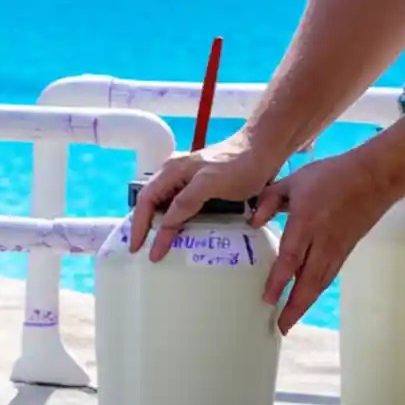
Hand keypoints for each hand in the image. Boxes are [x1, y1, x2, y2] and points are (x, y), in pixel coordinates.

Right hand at [129, 135, 279, 260]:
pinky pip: (179, 207)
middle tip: (141, 251)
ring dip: (157, 225)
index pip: (148, 203)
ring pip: (162, 206)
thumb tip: (165, 224)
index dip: (144, 229)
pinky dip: (174, 222)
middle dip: (143, 227)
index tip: (148, 254)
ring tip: (155, 245)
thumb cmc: (238, 166)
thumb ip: (185, 201)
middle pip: (149, 204)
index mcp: (170, 171)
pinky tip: (178, 234)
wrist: (264, 151)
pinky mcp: (199, 188)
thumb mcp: (209, 183)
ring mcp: (186, 181)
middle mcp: (173, 174)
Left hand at [252, 151, 394, 334]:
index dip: (279, 281)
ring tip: (289, 321)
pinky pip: (329, 276)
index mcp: (307, 222)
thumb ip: (270, 200)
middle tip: (280, 327)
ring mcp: (337, 249)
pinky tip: (306, 300)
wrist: (375, 177)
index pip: (291, 258)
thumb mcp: (294, 180)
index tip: (267, 300)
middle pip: (308, 281)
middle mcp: (323, 242)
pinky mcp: (346, 251)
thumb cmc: (332, 176)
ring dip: (305, 305)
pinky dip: (316, 292)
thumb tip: (252, 222)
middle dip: (294, 307)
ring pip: (320, 283)